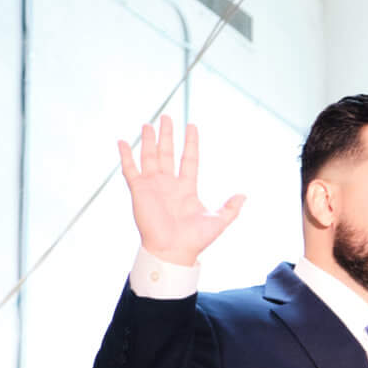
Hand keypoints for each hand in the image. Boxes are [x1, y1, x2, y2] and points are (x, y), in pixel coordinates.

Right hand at [116, 115, 244, 266]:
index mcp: (187, 187)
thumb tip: (244, 196)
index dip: (190, 143)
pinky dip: (126, 155)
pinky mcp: (139, 190)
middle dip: (167, 135)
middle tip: (166, 117)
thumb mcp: (218, 222)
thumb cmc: (195, 240)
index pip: (189, 159)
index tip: (191, 126)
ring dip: (148, 140)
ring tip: (148, 124)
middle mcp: (169, 183)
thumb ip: (230, 208)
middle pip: (167, 153)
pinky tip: (123, 142)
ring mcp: (153, 185)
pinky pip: (130, 169)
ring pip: (149, 156)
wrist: (173, 251)